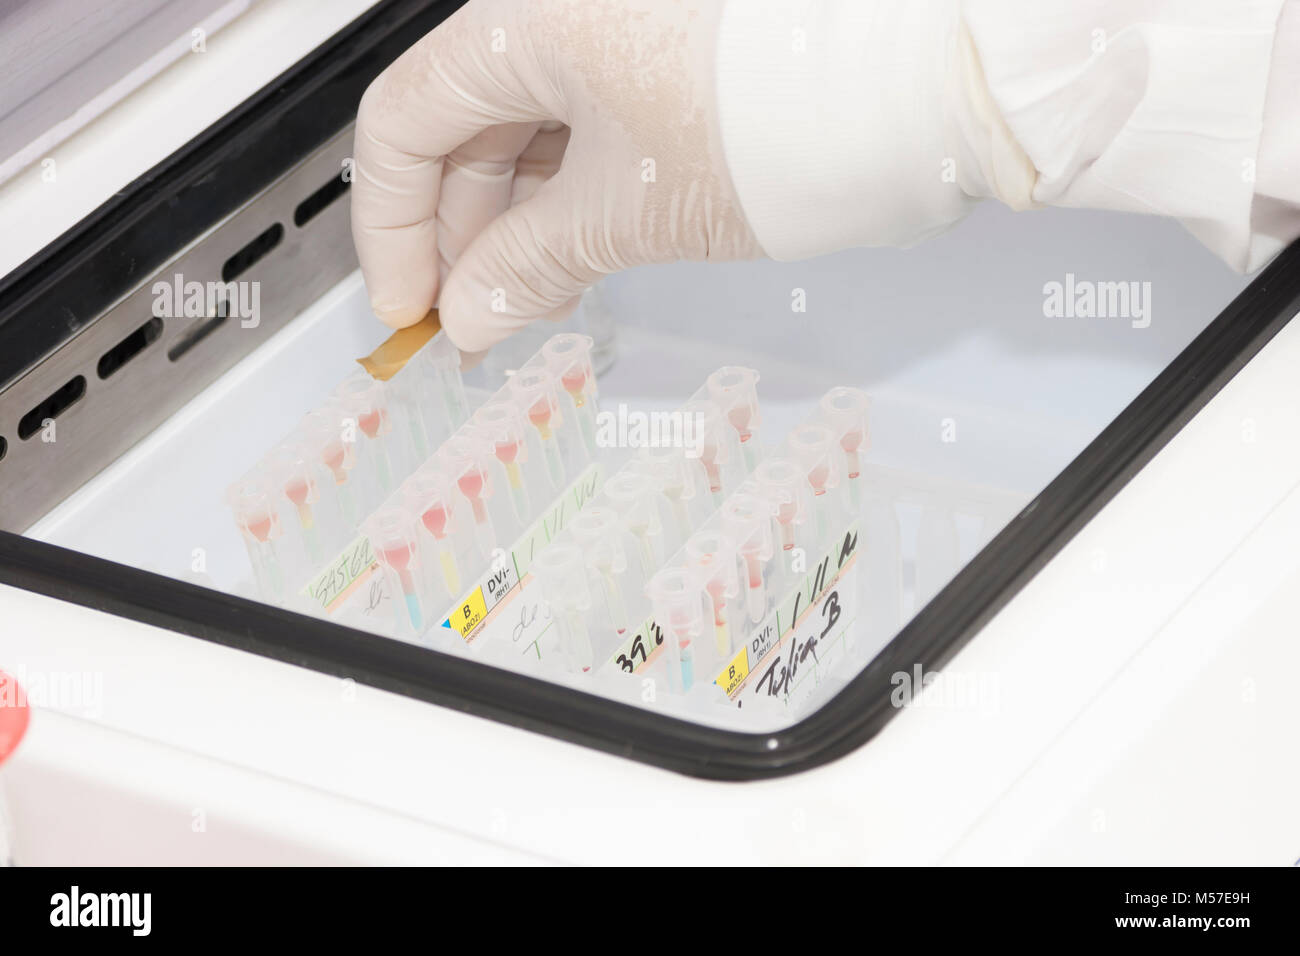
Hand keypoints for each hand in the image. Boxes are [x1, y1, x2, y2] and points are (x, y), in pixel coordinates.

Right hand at [351, 0, 761, 353]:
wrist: (907, 94)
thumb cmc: (776, 120)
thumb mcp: (622, 214)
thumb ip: (524, 268)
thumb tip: (471, 315)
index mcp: (526, 20)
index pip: (403, 123)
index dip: (391, 228)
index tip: (408, 307)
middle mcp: (560, 13)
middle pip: (460, 128)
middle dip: (456, 236)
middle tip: (468, 320)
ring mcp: (610, 36)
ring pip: (523, 136)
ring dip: (513, 228)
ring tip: (523, 305)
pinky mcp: (655, 67)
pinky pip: (580, 135)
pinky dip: (565, 202)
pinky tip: (566, 263)